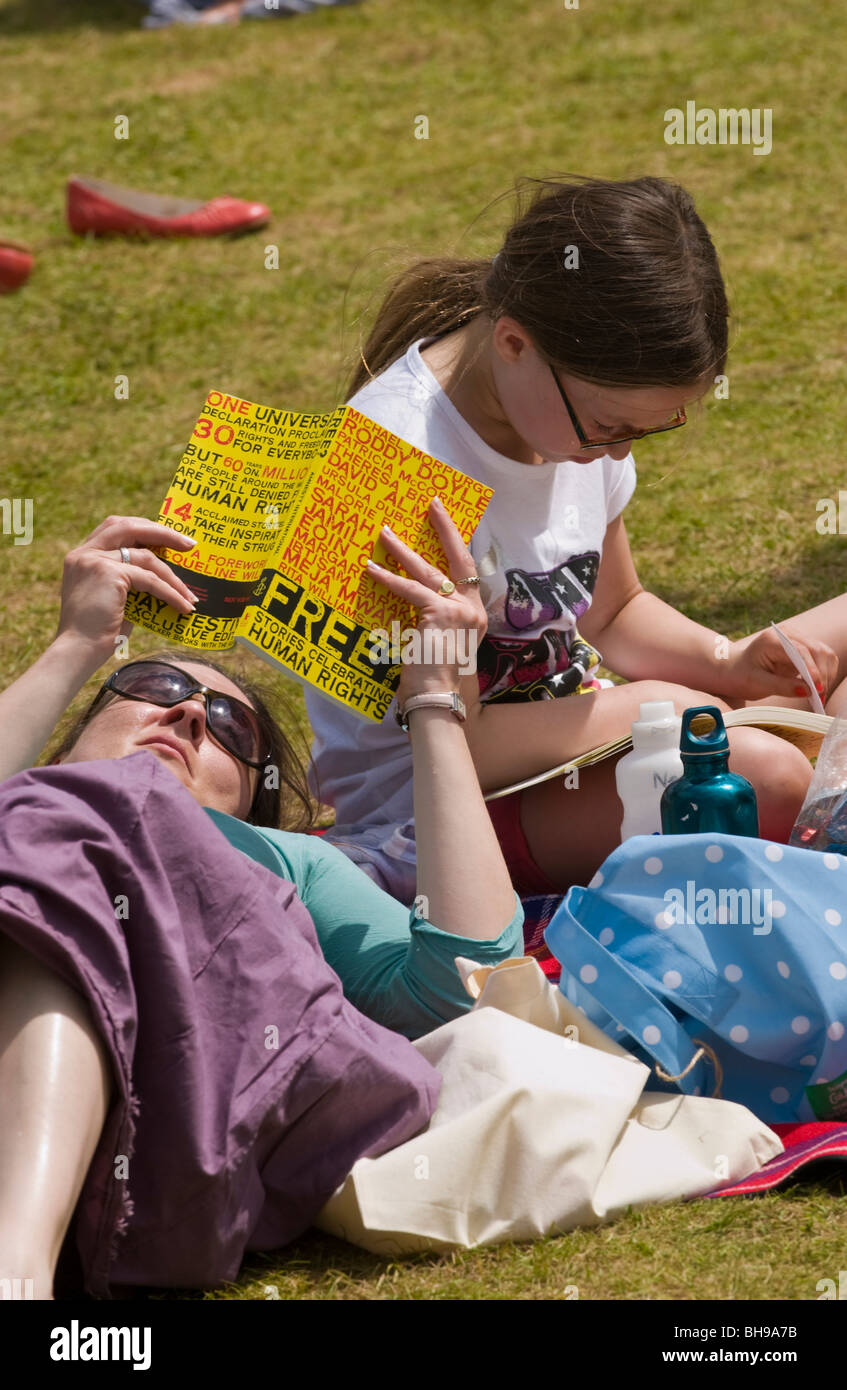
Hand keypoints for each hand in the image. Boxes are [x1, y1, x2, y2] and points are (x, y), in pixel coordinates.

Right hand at [56, 515, 197, 661]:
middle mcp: (85, 552)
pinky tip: (184, 605)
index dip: (144, 528)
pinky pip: (150, 579)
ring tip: (192, 594)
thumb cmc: (97, 632)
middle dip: (164, 532)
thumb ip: (129, 580)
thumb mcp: (113, 597)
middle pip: (130, 526)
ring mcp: (95, 560)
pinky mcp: (108, 573)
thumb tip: (163, 577)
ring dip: (173, 576)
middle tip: (190, 545)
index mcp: (83, 555)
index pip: (116, 527)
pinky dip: (171, 593)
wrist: (78, 651)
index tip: (170, 537)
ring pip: (146, 557)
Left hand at [365, 496, 485, 706]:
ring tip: (385, 533)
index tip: (445, 520)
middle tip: (432, 503)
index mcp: (475, 613)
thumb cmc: (433, 676)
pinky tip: (371, 569)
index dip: (455, 544)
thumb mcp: (439, 640)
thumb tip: (410, 594)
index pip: (466, 571)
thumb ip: (433, 617)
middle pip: (458, 558)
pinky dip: (388, 579)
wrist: (437, 697)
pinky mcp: (439, 613)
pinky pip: (409, 590)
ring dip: (403, 550)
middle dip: (445, 527)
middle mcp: (473, 608)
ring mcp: (459, 610)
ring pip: (428, 571)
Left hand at [726, 628, 837, 702]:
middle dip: (822, 674)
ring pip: (823, 653)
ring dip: (826, 673)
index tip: (816, 688)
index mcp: (772, 640)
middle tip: (820, 696)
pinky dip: (824, 673)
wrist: (735, 669)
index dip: (812, 669)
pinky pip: (821, 658)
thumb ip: (782, 686)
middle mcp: (787, 635)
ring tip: (820, 695)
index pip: (800, 650)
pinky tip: (819, 688)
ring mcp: (797, 639)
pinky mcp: (803, 648)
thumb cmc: (742, 676)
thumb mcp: (757, 684)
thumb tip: (808, 690)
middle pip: (816, 650)